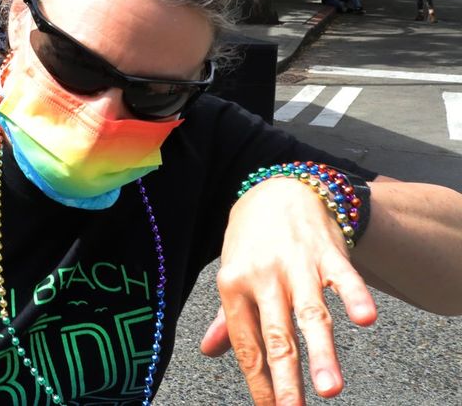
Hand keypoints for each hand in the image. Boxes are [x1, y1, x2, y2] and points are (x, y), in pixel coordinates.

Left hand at [209, 178, 376, 403]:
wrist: (278, 187)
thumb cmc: (253, 238)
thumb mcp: (232, 271)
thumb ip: (227, 316)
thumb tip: (209, 351)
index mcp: (233, 285)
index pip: (247, 344)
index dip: (259, 381)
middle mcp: (264, 277)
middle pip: (277, 336)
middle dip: (286, 378)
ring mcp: (296, 264)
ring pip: (310, 314)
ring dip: (321, 352)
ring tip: (329, 388)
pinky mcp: (327, 252)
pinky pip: (343, 277)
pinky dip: (355, 296)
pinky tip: (365, 320)